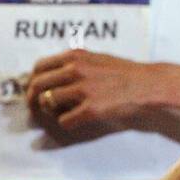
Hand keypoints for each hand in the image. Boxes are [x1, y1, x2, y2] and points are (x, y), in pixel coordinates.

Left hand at [25, 50, 165, 134]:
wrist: (148, 83)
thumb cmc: (124, 72)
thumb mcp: (96, 58)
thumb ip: (74, 63)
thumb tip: (52, 75)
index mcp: (75, 56)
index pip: (39, 67)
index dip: (32, 81)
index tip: (34, 90)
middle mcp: (76, 70)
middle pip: (38, 85)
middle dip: (32, 98)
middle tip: (35, 108)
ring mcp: (83, 89)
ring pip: (47, 102)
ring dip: (49, 111)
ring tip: (58, 113)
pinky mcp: (91, 109)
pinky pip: (65, 120)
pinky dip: (66, 123)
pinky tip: (74, 121)